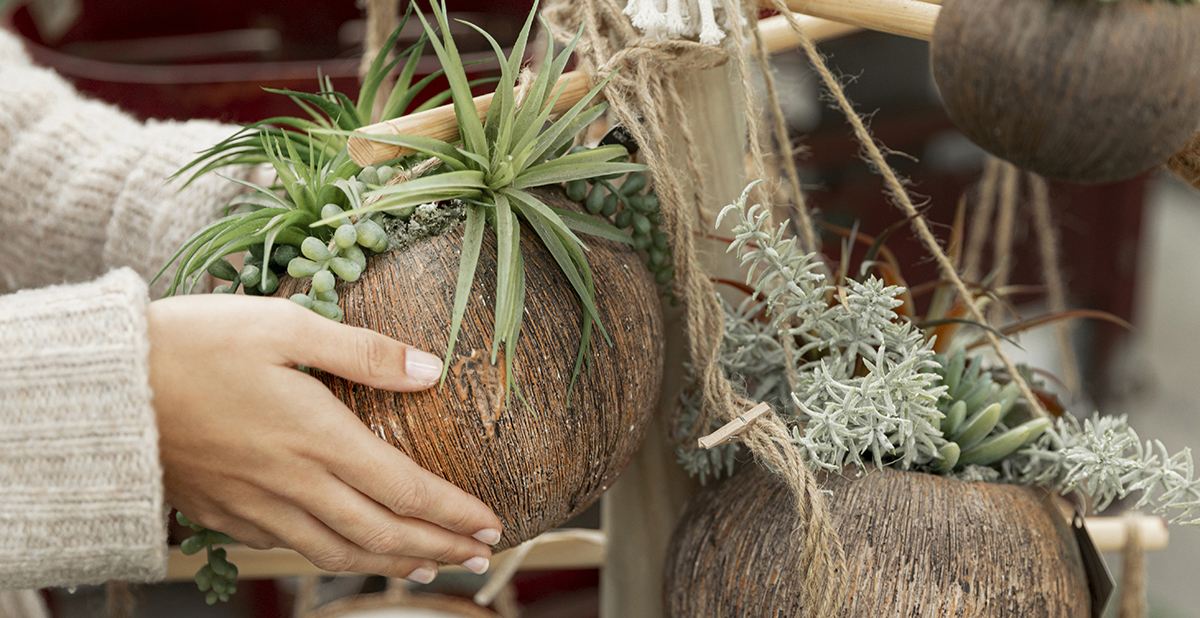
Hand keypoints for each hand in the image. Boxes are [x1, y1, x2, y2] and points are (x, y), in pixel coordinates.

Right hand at [147, 294, 501, 582]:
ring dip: (392, 562)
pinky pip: (290, 547)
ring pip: (339, 551)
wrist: (104, 388)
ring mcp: (256, 506)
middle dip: (440, 546)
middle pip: (383, 532)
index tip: (494, 523)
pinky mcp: (224, 514)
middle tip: (478, 555)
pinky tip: (345, 550)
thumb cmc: (194, 344)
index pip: (407, 490)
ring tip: (428, 565)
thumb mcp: (285, 326)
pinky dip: (332, 556)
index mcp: (317, 438)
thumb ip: (364, 351)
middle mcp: (293, 484)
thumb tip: (431, 369)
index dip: (456, 513)